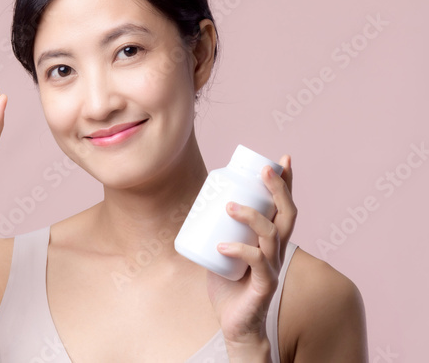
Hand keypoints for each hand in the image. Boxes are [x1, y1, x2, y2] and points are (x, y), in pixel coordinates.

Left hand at [206, 154, 296, 345]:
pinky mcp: (264, 286)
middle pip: (287, 215)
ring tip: (230, 205)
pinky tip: (222, 246)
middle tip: (264, 171)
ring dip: (252, 216)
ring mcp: (273, 268)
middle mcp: (278, 251)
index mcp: (271, 241)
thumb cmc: (229, 287)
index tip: (283, 159)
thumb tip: (198, 205)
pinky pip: (256, 263)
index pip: (283, 207)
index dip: (287, 183)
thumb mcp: (222, 251)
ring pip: (271, 235)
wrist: (236, 325)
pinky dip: (239, 250)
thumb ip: (216, 231)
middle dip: (279, 189)